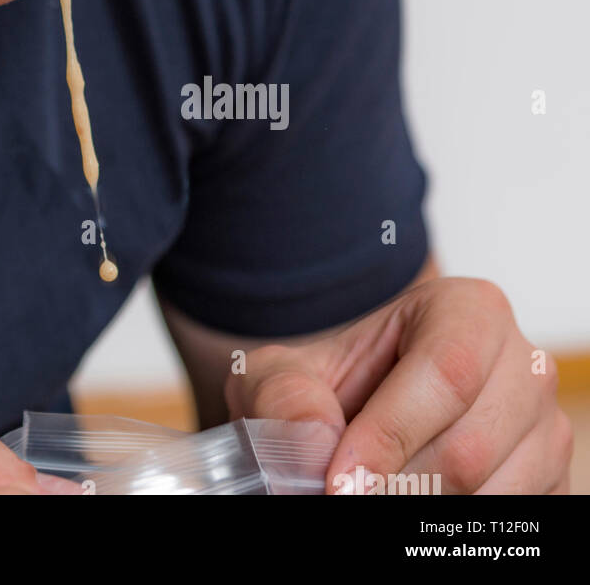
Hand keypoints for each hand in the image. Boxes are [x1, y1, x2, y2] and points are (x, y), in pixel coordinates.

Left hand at [225, 277, 572, 493]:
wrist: (354, 408)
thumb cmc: (331, 384)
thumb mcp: (284, 375)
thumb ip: (286, 398)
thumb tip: (314, 443)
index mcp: (467, 310)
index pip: (444, 373)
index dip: (389, 434)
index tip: (339, 481)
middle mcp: (521, 364)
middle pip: (469, 446)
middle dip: (397, 482)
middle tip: (348, 491)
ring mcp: (544, 427)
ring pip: (491, 492)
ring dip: (422, 507)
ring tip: (373, 490)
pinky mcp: (551, 480)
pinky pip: (514, 518)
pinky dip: (450, 526)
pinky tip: (411, 504)